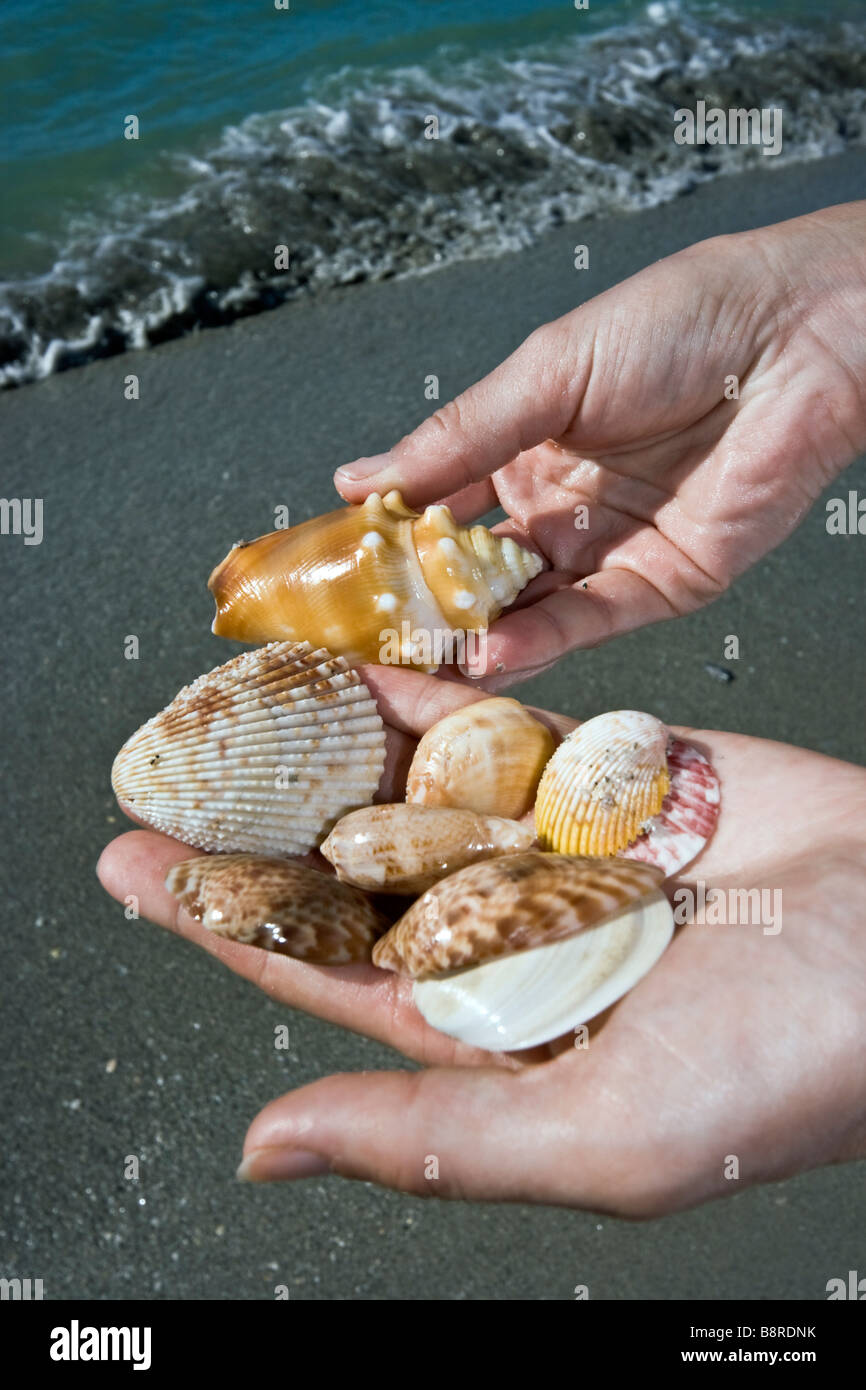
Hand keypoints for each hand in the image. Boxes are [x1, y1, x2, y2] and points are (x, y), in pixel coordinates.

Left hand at [97, 668, 865, 1214]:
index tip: (140, 874)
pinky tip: (354, 678)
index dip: (228, 922)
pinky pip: (496, 731)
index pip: (328, 971)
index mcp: (493, 1027)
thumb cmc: (780, 1072)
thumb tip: (268, 1147)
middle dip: (255, 826)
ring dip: (326, 755)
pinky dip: (427, 702)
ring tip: (233, 715)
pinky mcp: (609, 771)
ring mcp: (557, 844)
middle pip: (353, 871)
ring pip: (415, 790)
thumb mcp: (593, 1135)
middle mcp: (512, 931)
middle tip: (160, 779)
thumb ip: (426, 1135)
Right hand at [335, 202, 865, 686]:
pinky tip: (489, 649)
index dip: (389, 542)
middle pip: (475, 574)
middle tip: (367, 638)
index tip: (335, 575)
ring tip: (419, 659)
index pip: (439, 510)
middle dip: (424, 608)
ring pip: (524, 609)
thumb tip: (358, 480)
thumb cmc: (680, 322)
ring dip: (473, 637)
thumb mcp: (548, 372)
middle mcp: (559, 508)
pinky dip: (539, 639)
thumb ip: (457, 439)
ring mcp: (607, 551)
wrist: (802, 335)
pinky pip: (588, 621)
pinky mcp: (661, 584)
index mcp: (524, 450)